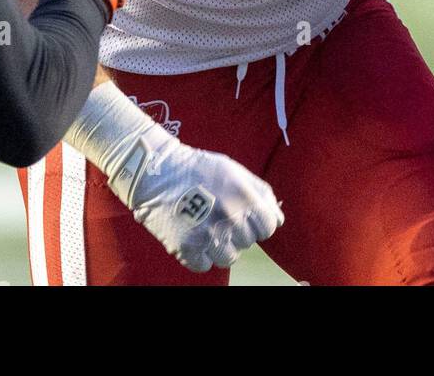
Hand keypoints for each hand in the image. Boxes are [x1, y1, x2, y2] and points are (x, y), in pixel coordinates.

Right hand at [66, 82, 283, 271]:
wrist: (156, 171)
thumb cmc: (198, 168)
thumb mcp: (235, 170)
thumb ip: (261, 192)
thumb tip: (277, 217)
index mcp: (245, 197)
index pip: (268, 228)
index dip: (258, 223)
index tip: (245, 217)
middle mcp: (230, 218)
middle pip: (248, 242)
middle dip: (237, 231)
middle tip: (218, 215)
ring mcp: (209, 236)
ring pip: (228, 258)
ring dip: (220, 246)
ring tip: (206, 227)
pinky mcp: (187, 249)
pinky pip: (205, 265)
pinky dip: (199, 255)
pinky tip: (193, 235)